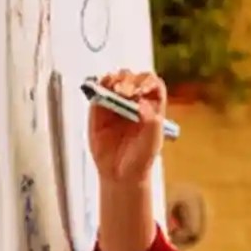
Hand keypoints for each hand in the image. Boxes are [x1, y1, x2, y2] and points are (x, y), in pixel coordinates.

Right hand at [88, 70, 166, 185]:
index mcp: (153, 107)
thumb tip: (142, 104)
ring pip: (115, 81)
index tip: (140, 90)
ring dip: (113, 80)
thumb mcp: (152, 142)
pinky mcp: (99, 109)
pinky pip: (98, 91)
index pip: (152, 84)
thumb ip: (150, 123)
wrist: (120, 173)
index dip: (147, 82)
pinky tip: (100, 91)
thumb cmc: (140, 158)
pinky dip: (98, 86)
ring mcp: (117, 103)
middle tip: (125, 92)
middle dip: (128, 80)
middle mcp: (135, 101)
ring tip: (113, 90)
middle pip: (132, 78)